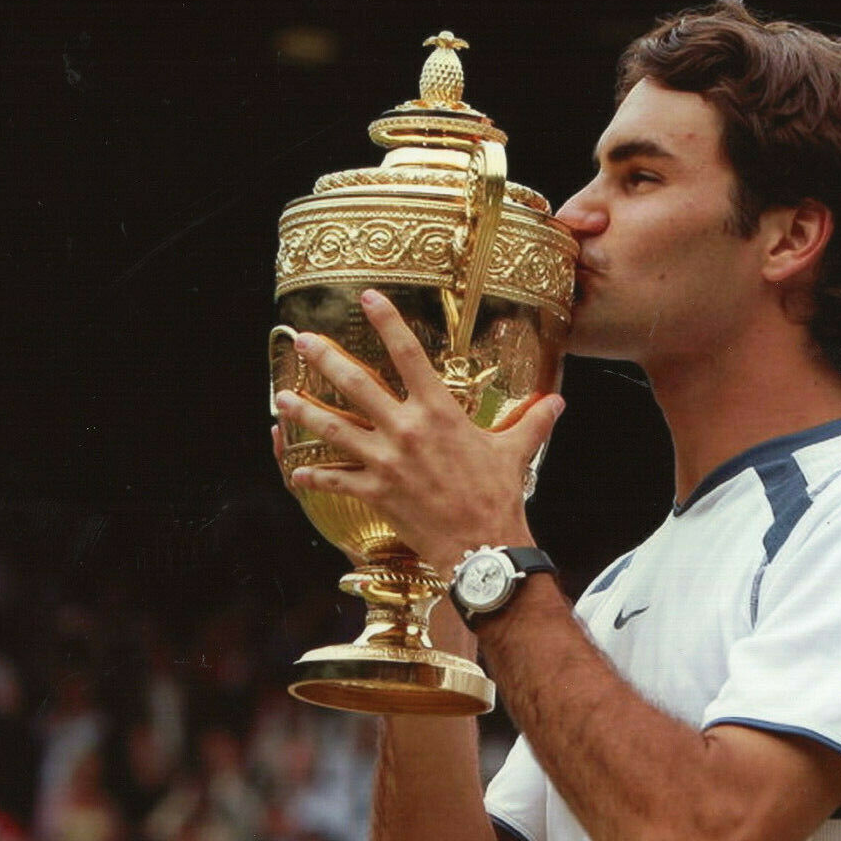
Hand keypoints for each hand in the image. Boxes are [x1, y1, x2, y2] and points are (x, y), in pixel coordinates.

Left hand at [272, 289, 563, 575]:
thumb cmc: (499, 496)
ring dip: (305, 411)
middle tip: (304, 340)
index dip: (386, 321)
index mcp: (439, 411)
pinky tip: (297, 473)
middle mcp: (407, 429)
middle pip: (357, 383)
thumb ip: (532, 422)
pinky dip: (314, 477)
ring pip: (334, 428)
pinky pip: (336, 480)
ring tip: (283, 396)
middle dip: (326, 358)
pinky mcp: (375, 491)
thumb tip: (558, 403)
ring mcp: (386, 460)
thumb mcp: (516, 451)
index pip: (408, 354)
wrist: (481, 544)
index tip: (368, 297)